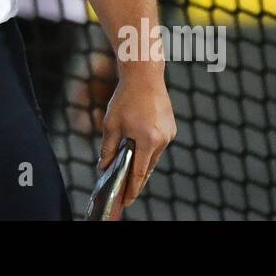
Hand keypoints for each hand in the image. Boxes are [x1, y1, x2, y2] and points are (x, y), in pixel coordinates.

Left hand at [99, 69, 174, 208]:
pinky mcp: (171, 127)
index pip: (140, 172)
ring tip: (131, 172)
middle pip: (149, 166)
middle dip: (137, 178)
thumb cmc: (125, 98)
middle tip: (126, 191)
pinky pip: (159, 144)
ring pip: (154, 156)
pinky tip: (139, 151)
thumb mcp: (111, 124)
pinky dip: (149, 149)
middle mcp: (163, 139)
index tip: (127, 200)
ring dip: (143, 163)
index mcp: (148, 140)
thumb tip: (103, 166)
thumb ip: (107, 148)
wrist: (144, 76)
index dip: (133, 188)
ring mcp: (170, 133)